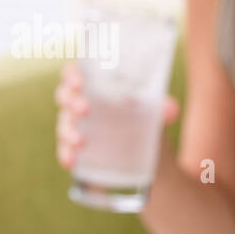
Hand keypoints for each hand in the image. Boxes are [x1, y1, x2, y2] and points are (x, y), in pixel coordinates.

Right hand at [54, 62, 179, 170]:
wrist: (142, 149)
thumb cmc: (141, 115)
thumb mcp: (152, 110)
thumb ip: (162, 107)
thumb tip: (171, 110)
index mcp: (93, 84)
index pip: (73, 72)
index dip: (71, 75)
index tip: (79, 82)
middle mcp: (79, 101)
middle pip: (64, 96)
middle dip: (71, 101)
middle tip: (85, 109)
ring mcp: (75, 124)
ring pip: (63, 124)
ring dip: (68, 131)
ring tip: (81, 141)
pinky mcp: (75, 147)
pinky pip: (64, 149)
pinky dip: (66, 154)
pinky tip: (71, 161)